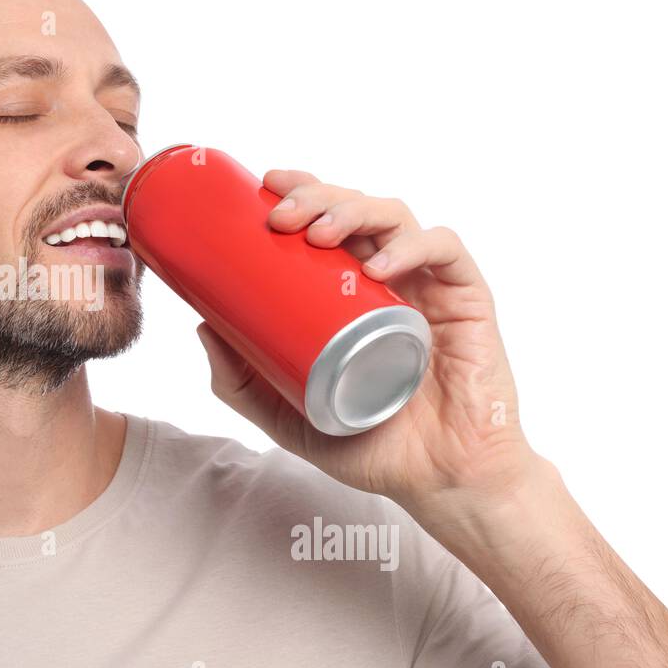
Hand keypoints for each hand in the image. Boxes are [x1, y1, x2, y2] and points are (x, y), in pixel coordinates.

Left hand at [196, 167, 545, 526]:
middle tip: (280, 217)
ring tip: (318, 234)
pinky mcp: (467, 300)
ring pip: (395, 217)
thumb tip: (200, 328)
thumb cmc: (370, 446)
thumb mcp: (286, 417)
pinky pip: (446, 252)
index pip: (326, 220)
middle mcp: (388, 277)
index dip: (301, 190)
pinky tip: (379, 265)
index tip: (266, 185)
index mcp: (350, 290)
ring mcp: (428, 285)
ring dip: (353, 210)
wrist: (439, 482)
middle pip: (354, 208)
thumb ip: (242, 383)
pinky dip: (412, 247)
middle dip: (316, 196)